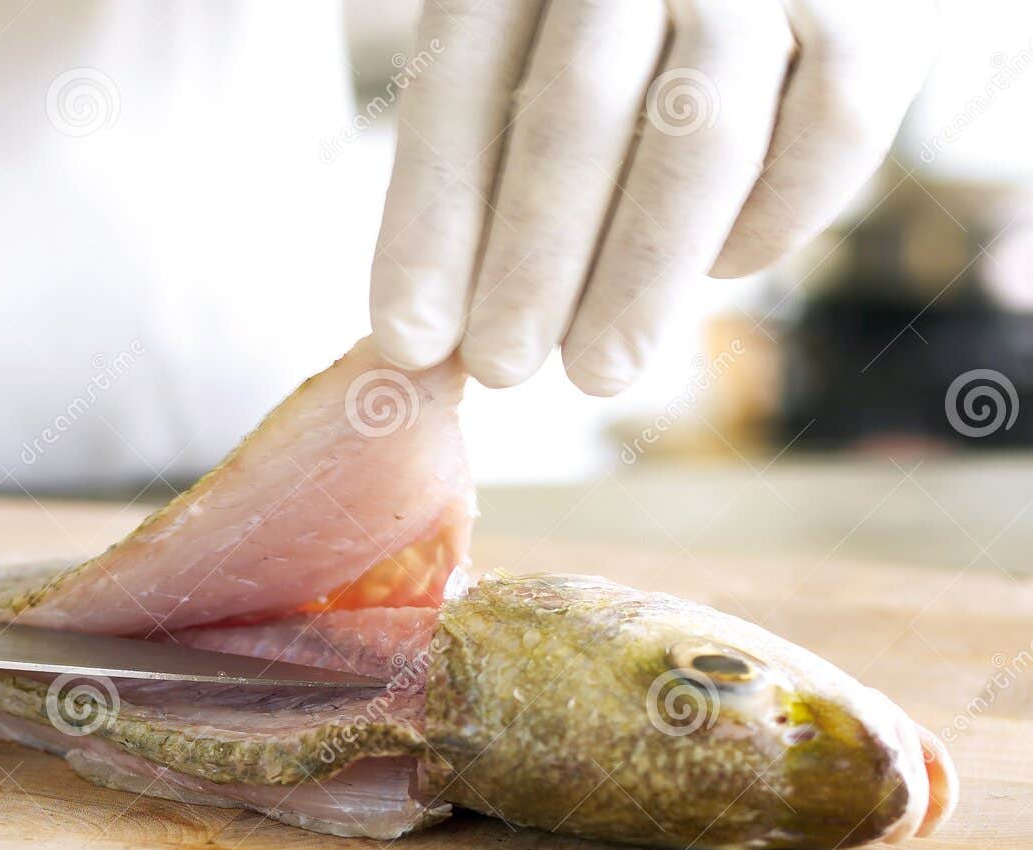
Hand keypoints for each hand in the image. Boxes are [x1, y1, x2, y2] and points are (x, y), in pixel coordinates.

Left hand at [370, 0, 935, 394]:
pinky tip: (721, 269)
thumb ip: (497, 141)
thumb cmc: (631, 8)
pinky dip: (774, 221)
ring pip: (701, 141)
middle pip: (575, 116)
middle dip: (530, 264)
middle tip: (500, 369)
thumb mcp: (542, 32)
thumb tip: (436, 330)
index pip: (461, 85)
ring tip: (596, 372)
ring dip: (639, 277)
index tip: (407, 340)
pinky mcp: (883, 9)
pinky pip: (831, 131)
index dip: (432, 222)